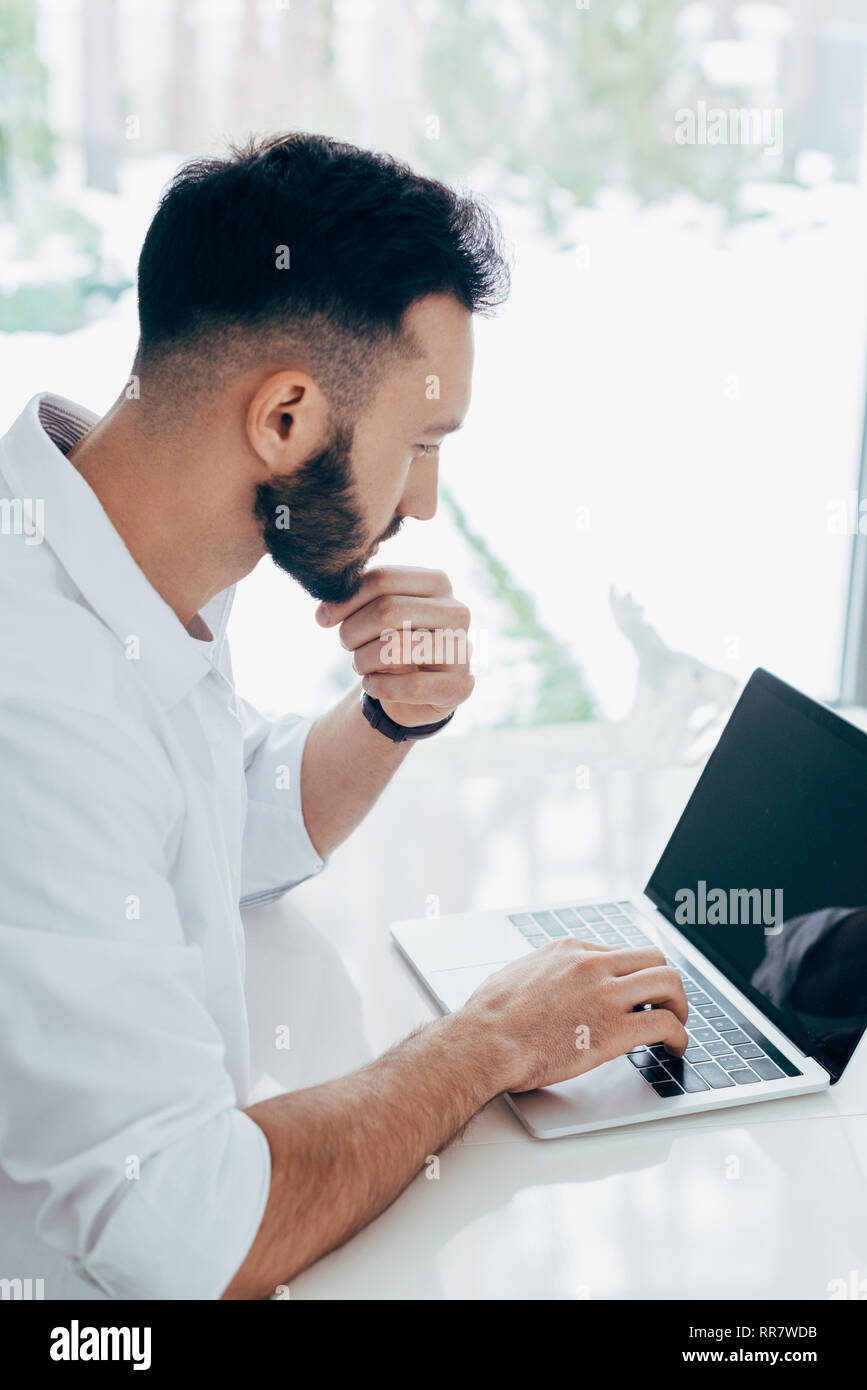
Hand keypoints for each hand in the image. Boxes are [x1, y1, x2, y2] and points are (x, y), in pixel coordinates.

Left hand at [315, 566, 474, 727]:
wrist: (418, 690)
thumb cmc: (393, 640)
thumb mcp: (377, 614)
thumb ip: (356, 602)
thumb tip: (325, 612)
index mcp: (437, 582)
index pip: (383, 579)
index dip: (346, 600)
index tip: (323, 618)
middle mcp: (457, 611)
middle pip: (388, 610)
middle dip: (353, 631)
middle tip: (344, 644)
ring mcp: (463, 649)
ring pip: (397, 647)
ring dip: (364, 660)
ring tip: (359, 665)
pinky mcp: (461, 685)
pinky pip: (411, 685)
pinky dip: (379, 686)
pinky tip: (371, 685)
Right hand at [461, 938, 688, 1093]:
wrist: (484, 1043)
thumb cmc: (489, 1017)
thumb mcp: (517, 974)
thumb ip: (544, 972)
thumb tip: (547, 981)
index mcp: (569, 950)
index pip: (620, 952)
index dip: (633, 975)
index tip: (636, 993)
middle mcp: (592, 964)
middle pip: (654, 957)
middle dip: (665, 982)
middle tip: (668, 1004)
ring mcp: (606, 994)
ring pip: (669, 982)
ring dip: (680, 1004)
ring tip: (679, 1022)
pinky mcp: (615, 1029)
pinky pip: (665, 1024)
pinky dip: (679, 1035)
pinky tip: (676, 1046)